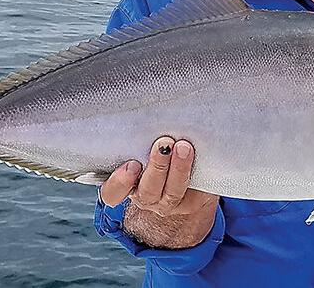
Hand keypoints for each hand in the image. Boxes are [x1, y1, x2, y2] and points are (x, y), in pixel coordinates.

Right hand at [99, 137, 219, 248]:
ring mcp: (167, 202)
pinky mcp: (191, 202)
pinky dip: (195, 174)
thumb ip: (140, 138)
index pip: (112, 193)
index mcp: (126, 185)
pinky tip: (200, 155)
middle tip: (164, 143)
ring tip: (184, 147)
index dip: (119, 182)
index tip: (132, 164)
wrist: (188, 174)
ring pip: (172, 193)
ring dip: (178, 169)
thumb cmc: (159, 152)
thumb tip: (144, 111)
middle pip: (147, 191)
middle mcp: (145, 197)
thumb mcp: (142, 145)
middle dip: (157, 167)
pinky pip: (194, 193)